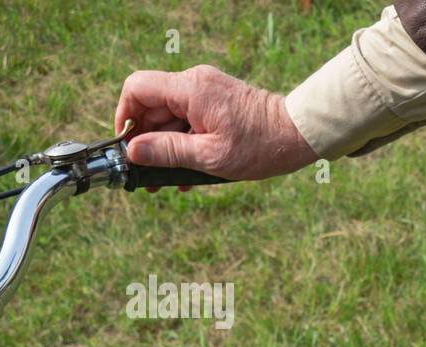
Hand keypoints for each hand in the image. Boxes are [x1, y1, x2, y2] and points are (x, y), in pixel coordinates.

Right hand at [114, 65, 315, 183]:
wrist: (299, 135)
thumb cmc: (261, 146)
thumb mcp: (210, 156)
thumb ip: (168, 151)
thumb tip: (133, 152)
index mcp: (190, 89)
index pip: (137, 88)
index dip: (125, 116)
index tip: (127, 145)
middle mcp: (195, 84)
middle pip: (152, 106)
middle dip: (146, 141)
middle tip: (144, 174)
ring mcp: (207, 93)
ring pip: (170, 118)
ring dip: (165, 148)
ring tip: (165, 182)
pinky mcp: (218, 105)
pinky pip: (189, 122)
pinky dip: (184, 145)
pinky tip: (186, 174)